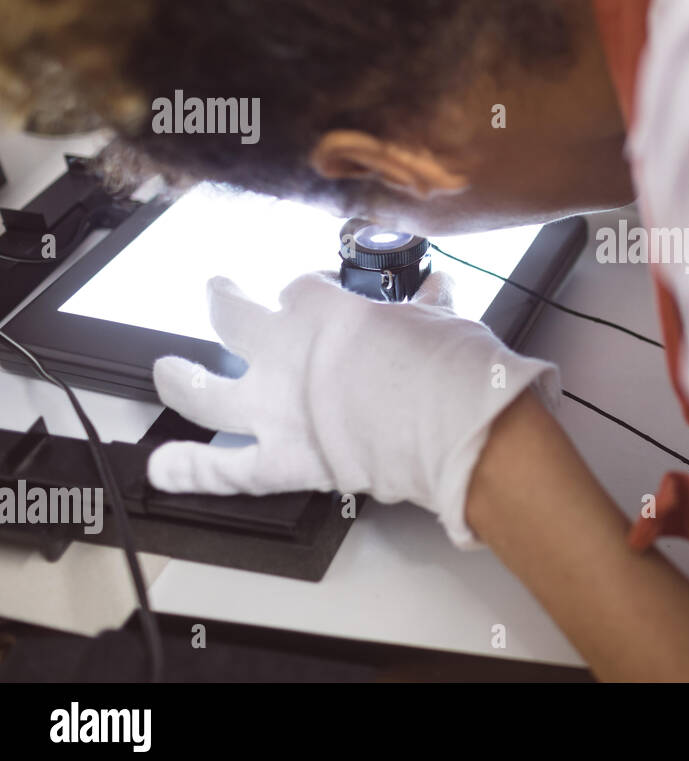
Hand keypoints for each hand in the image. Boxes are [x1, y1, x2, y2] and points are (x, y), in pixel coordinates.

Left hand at [146, 270, 559, 547]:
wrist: (456, 427)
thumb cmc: (452, 370)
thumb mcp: (443, 321)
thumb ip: (429, 306)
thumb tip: (438, 290)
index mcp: (325, 311)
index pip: (300, 289)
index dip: (307, 291)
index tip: (322, 296)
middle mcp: (286, 353)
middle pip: (233, 317)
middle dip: (225, 303)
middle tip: (223, 297)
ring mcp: (274, 410)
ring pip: (203, 392)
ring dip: (179, 380)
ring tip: (167, 372)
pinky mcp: (281, 461)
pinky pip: (224, 471)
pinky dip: (190, 471)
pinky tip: (161, 469)